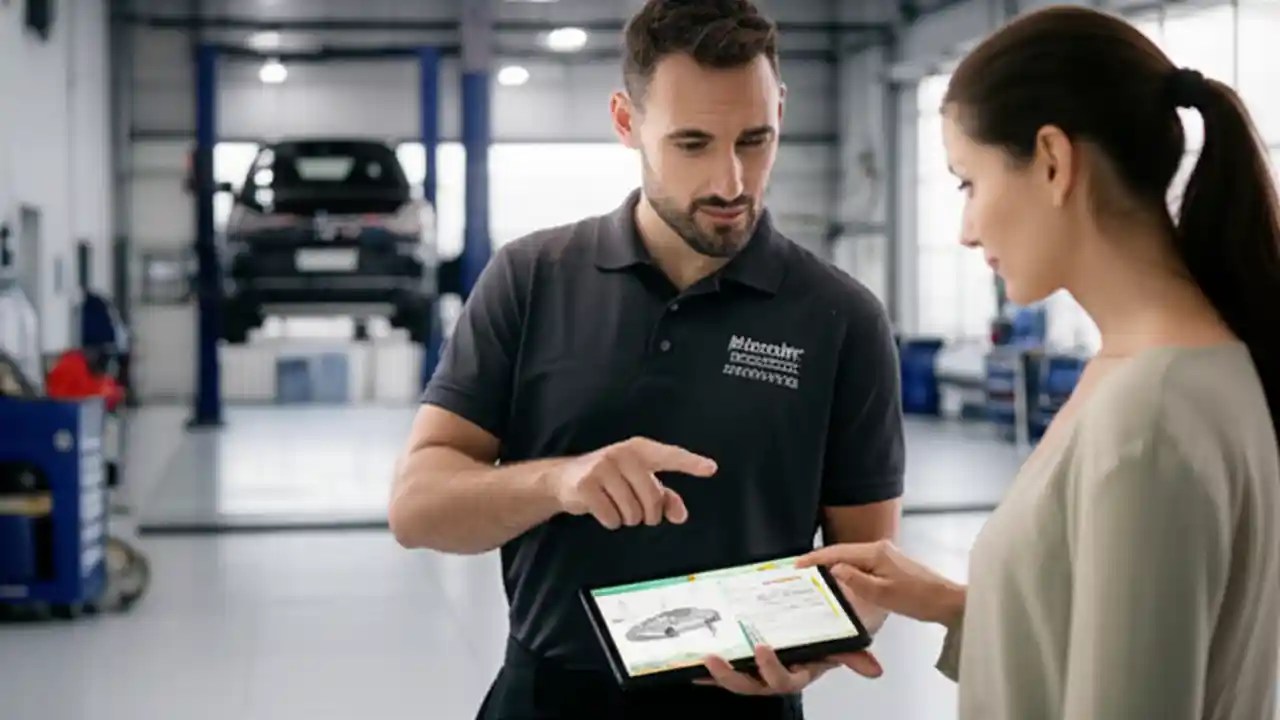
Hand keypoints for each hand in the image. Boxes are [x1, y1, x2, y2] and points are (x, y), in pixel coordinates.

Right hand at [548, 437, 716, 529]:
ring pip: (632, 512)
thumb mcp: (638, 483)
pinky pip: (612, 518)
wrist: (565, 479)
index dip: (691, 463)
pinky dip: (610, 522)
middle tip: (636, 510)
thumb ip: (664, 497)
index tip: (711, 469)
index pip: (670, 456)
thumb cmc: (610, 479)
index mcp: (640, 450)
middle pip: (652, 499)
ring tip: (615, 505)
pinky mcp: (586, 485)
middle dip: (647, 514)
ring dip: (626, 518)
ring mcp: (602, 468)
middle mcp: (622, 454)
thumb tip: (680, 515)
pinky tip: (601, 509)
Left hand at [695, 644, 883, 695]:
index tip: (762, 648)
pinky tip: (689, 664)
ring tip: (702, 660)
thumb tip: (875, 670)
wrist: (811, 632)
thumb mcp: (837, 646)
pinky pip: (721, 673)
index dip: (772, 668)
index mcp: (795, 674)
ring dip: (716, 674)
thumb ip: (851, 656)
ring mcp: (755, 674)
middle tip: (715, 659)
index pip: (784, 679)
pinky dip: (706, 671)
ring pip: (735, 681)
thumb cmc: (822, 641)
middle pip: (751, 686)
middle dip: (731, 676)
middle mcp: (772, 678)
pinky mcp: (741, 667)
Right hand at [798, 540, 965, 625]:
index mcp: (876, 552)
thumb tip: (834, 569)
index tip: (797, 564)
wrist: (948, 602)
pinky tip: (841, 581)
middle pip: (843, 552)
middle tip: (801, 572)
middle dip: (821, 561)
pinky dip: (848, 571)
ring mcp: (886, 555)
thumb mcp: (882, 594)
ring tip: (815, 577)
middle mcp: (880, 548)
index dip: (816, 558)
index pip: (838, 551)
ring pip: (852, 558)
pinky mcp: (891, 564)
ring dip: (834, 566)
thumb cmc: (918, 599)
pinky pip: (862, 564)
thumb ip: (855, 580)